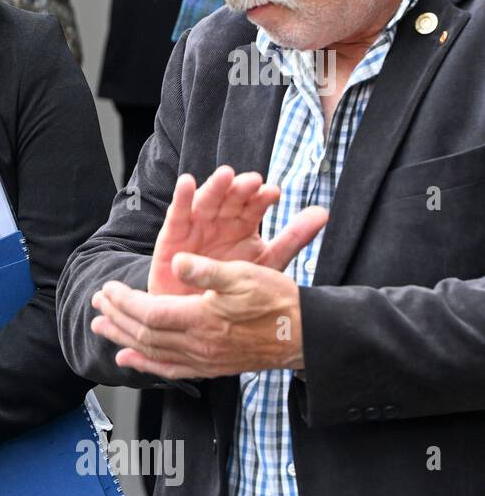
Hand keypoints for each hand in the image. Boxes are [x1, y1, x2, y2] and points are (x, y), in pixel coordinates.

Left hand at [91, 253, 305, 379]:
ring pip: (152, 353)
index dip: (125, 302)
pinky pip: (170, 369)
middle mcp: (199, 346)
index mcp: (202, 320)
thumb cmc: (278, 301)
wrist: (307, 336)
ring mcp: (204, 360)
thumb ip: (207, 271)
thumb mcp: (245, 275)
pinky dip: (145, 364)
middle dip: (117, 317)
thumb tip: (176, 263)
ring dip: (123, 339)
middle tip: (96, 304)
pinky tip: (129, 360)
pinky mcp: (212, 368)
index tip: (109, 288)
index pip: (149, 313)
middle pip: (144, 334)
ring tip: (102, 327)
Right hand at [149, 166, 328, 295]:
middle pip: (231, 200)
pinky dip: (181, 198)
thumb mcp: (267, 264)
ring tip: (226, 175)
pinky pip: (177, 215)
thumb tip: (323, 211)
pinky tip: (187, 183)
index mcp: (243, 227)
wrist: (196, 320)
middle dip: (240, 189)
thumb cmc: (231, 291)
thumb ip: (292, 238)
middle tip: (252, 182)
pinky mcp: (172, 238)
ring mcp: (196, 228)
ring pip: (206, 202)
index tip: (272, 194)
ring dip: (215, 187)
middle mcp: (220, 223)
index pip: (254, 206)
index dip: (262, 198)